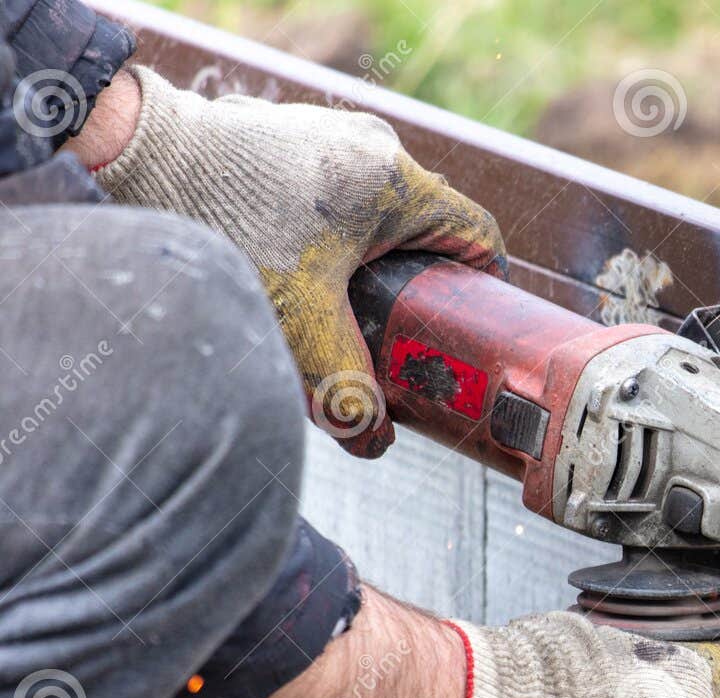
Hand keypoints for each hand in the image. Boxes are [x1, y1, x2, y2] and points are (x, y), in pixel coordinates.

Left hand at [96, 66, 504, 458]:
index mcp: (398, 183)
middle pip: (426, 228)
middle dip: (419, 284)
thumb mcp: (298, 322)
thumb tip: (375, 443)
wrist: (132, 155)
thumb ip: (344, 388)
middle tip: (403, 335)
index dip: (486, 288)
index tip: (473, 329)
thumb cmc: (224, 226)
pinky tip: (295, 270)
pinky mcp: (286, 134)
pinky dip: (329, 232)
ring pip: (376, 210)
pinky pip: (331, 190)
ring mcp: (328, 132)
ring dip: (370, 260)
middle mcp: (373, 146)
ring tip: (343, 309)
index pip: (479, 237)